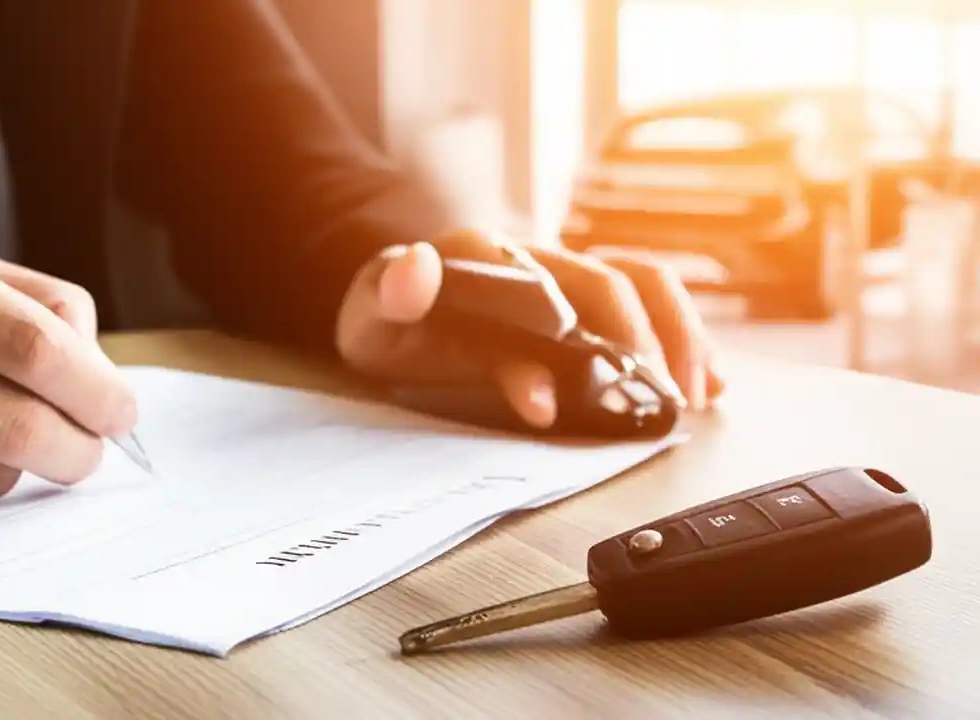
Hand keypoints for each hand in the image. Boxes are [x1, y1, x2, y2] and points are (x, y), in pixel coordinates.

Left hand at [336, 230, 722, 427]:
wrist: (398, 299)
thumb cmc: (390, 317)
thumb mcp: (371, 314)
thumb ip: (389, 295)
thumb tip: (415, 267)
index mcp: (480, 256)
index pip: (528, 289)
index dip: (543, 347)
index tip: (546, 406)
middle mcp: (535, 255)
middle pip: (605, 283)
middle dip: (638, 344)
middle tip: (657, 406)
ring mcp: (569, 271)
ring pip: (642, 283)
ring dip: (677, 336)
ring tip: (696, 396)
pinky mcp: (589, 293)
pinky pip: (651, 297)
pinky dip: (685, 335)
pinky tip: (708, 380)